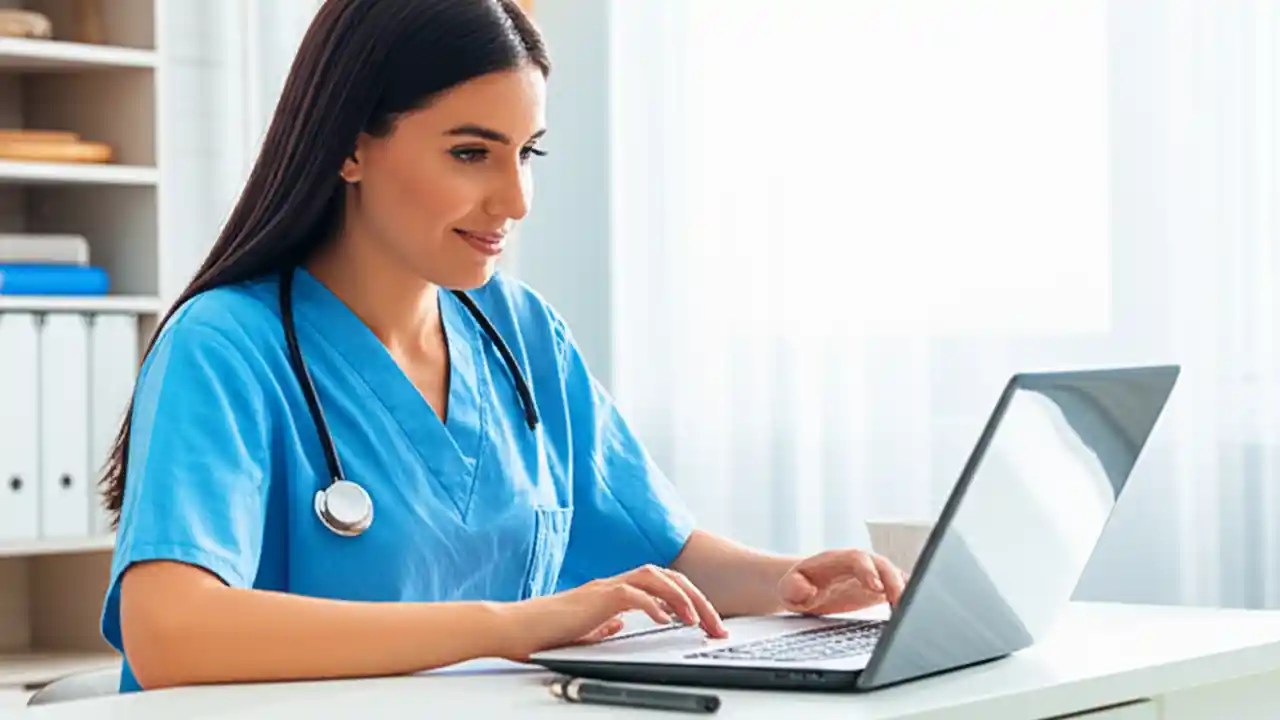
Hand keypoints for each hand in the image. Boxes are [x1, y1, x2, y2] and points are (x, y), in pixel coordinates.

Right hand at [501, 564, 729, 659]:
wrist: (516, 629)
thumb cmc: (544, 632)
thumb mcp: (585, 631)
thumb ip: (605, 624)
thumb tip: (621, 624)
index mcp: (615, 590)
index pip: (664, 587)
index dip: (690, 602)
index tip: (708, 625)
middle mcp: (614, 583)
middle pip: (669, 578)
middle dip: (699, 600)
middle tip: (717, 626)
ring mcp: (605, 587)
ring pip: (656, 577)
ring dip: (682, 598)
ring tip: (698, 620)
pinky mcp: (596, 597)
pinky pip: (632, 594)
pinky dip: (654, 604)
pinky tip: (666, 621)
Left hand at [777, 549, 906, 614]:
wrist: (805, 586)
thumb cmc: (799, 587)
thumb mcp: (788, 588)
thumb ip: (793, 587)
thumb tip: (807, 590)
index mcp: (837, 560)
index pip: (857, 559)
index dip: (869, 571)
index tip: (877, 588)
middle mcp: (859, 564)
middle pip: (883, 565)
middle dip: (895, 581)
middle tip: (902, 602)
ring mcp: (872, 574)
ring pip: (896, 576)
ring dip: (907, 590)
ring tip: (912, 612)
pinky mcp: (882, 588)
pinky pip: (901, 589)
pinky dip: (910, 598)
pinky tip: (913, 615)